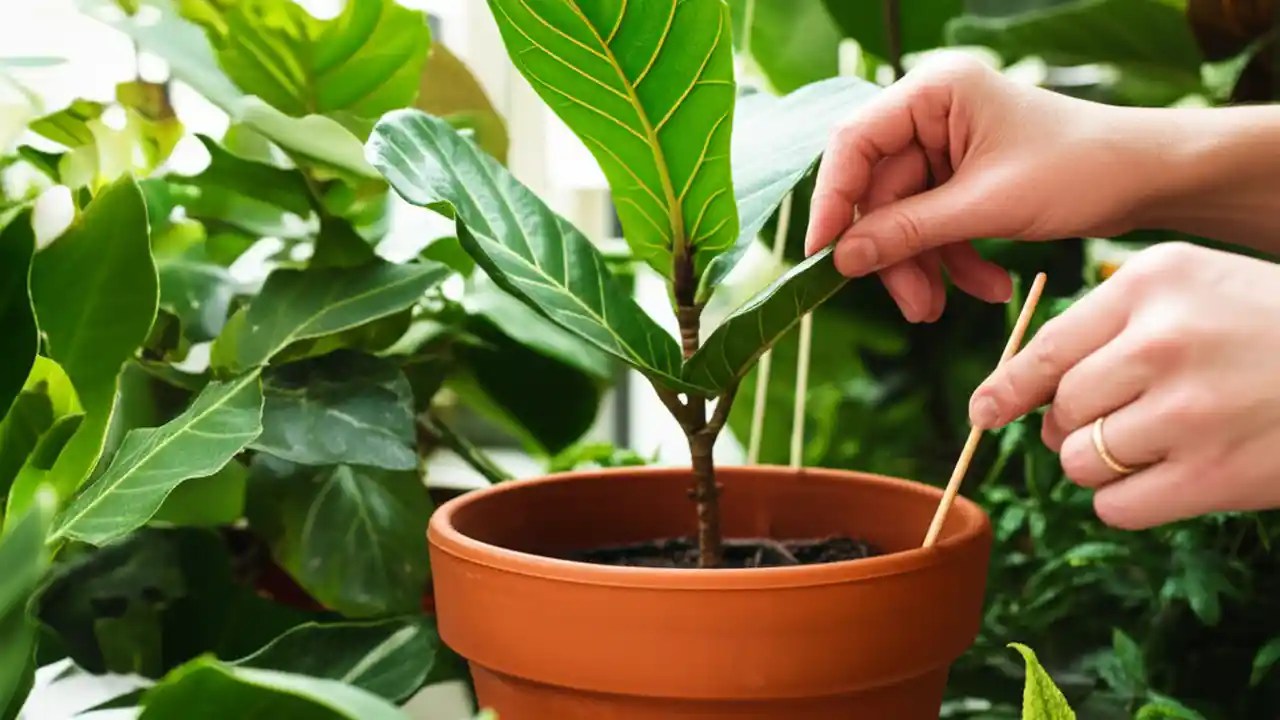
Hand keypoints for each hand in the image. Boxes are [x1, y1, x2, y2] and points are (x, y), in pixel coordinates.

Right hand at [805, 54, 1165, 321]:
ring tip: (944, 309)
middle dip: (897, 254)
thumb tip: (843, 260)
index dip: (832, 200)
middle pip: (880, 192)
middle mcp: (933, 113)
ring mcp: (948, 147)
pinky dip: (955, 261)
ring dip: (925, 267)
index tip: (823, 254)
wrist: (1147, 180)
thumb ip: (909, 230)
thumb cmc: (1081, 170)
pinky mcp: (964, 179)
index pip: (854, 143)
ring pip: (905, 217)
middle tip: (913, 306)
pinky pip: (936, 225)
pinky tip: (988, 288)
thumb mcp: (987, 205)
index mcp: (935, 92)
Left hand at [968, 243, 1279, 528]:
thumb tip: (1012, 387)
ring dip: (1097, 464)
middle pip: (1058, 409)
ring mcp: (1188, 409)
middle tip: (1112, 420)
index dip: (1005, 389)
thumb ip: (1106, 319)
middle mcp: (1162, 340)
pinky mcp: (1214, 474)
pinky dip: (1124, 501)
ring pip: (1078, 460)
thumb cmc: (1262, 324)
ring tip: (1147, 444)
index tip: (984, 411)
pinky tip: (1163, 478)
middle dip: (1068, 425)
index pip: (1043, 348)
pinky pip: (1115, 506)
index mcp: (1151, 281)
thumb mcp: (1190, 285)